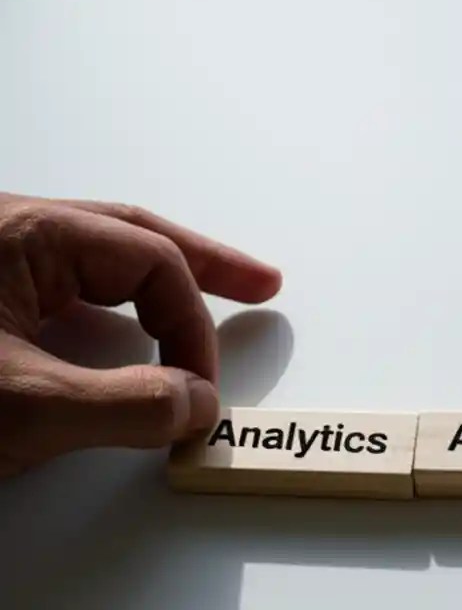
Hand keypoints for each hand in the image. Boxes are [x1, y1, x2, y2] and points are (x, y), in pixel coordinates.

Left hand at [0, 192, 280, 476]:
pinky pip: (60, 291)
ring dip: (157, 287)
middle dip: (203, 267)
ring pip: (97, 263)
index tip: (198, 388)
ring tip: (209, 294)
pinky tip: (122, 329)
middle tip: (260, 284)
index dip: (191, 326)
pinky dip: (109, 309)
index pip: (153, 265)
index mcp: (29, 233)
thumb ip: (123, 406)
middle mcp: (12, 234)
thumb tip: (196, 403)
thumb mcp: (23, 405)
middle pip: (134, 241)